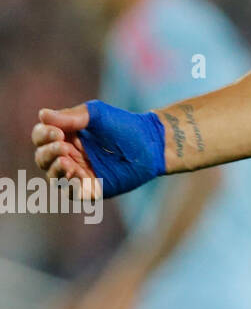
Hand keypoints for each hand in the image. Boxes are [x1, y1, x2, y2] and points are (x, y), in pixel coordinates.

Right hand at [32, 101, 165, 197]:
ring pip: (55, 178)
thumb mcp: (97, 115)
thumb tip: (42, 115)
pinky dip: (73, 188)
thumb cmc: (124, 126)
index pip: (41, 138)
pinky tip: (78, 178)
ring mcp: (79, 173)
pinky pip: (75, 194)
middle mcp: (68, 156)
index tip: (57, 133)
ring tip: (68, 162)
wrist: (151, 143)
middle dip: (48, 153)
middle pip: (43, 159)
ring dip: (57, 171)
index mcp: (66, 136)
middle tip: (63, 147)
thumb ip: (71, 117)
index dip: (43, 136)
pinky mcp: (92, 188)